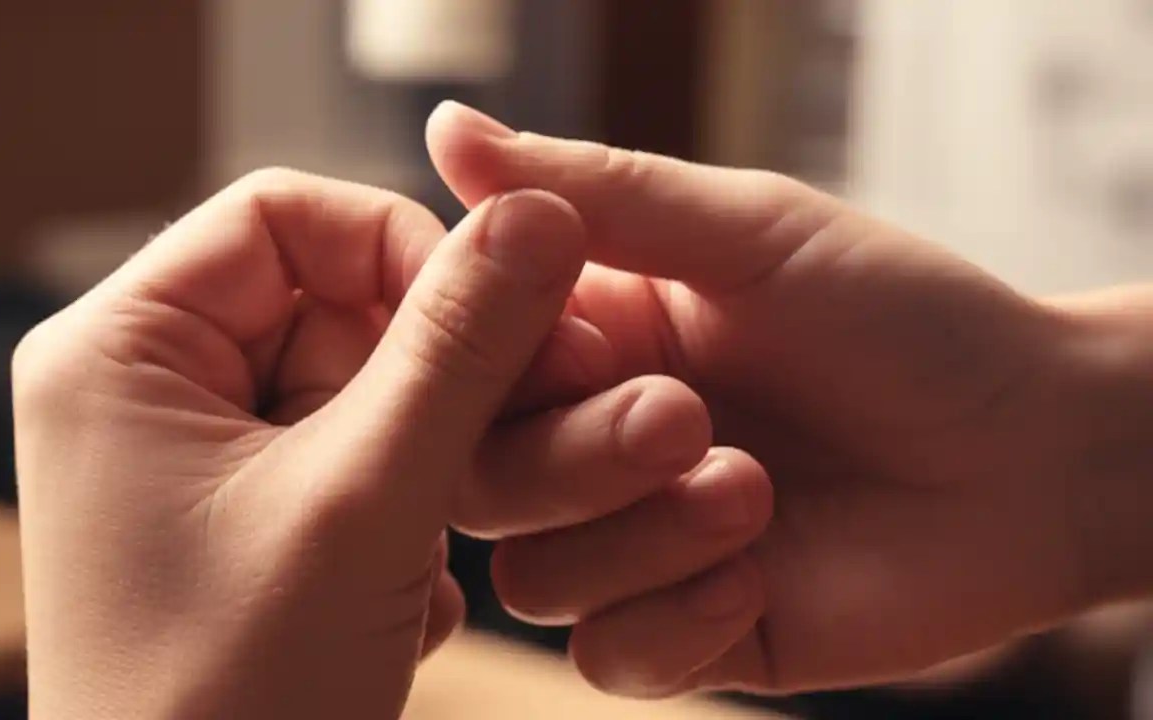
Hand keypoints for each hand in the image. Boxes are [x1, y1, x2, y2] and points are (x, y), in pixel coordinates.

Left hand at [14, 172, 606, 718]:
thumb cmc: (229, 702)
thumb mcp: (361, 505)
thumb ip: (456, 349)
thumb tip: (537, 214)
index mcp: (120, 350)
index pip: (286, 214)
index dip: (406, 249)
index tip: (502, 323)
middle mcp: (145, 390)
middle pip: (331, 302)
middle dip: (431, 377)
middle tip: (517, 435)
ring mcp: (193, 460)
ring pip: (356, 389)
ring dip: (423, 461)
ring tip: (428, 550)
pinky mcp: (241, 519)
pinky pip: (349, 457)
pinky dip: (399, 511)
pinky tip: (398, 597)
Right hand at [425, 102, 1152, 694]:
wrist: (1036, 453)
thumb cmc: (903, 321)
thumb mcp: (749, 232)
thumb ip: (600, 193)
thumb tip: (452, 128)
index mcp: (594, 339)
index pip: (462, 363)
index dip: (489, 365)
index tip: (595, 345)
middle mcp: (596, 442)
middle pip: (481, 481)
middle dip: (575, 457)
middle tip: (687, 419)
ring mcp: (637, 543)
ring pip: (530, 578)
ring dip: (637, 538)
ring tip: (755, 493)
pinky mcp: (689, 632)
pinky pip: (606, 655)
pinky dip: (669, 621)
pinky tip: (760, 574)